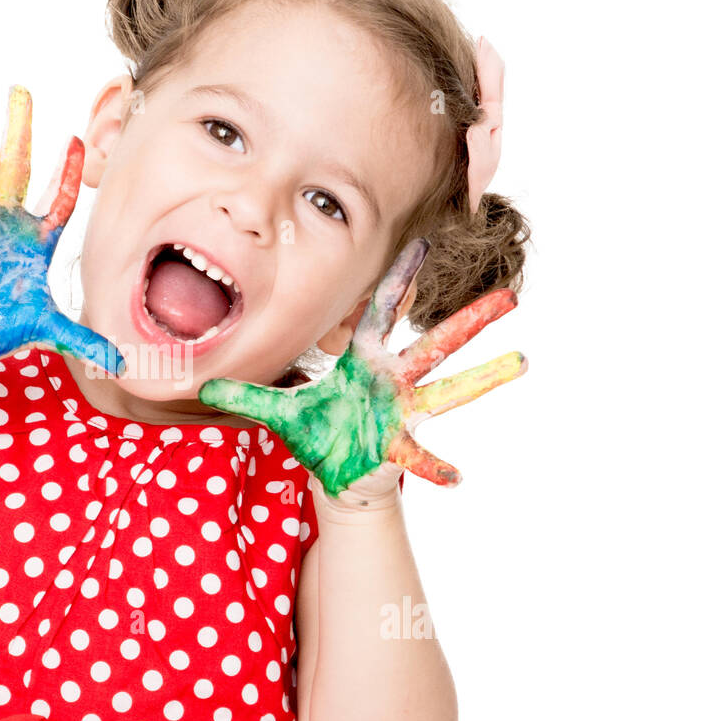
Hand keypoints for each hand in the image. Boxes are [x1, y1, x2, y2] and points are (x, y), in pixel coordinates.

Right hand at [0, 84, 125, 374]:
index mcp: (36, 240)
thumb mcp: (47, 330)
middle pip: (17, 166)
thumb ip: (84, 339)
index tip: (79, 140)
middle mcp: (7, 222)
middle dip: (20, 129)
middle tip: (22, 90)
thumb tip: (119, 363)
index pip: (59, 199)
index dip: (67, 172)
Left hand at [197, 238, 526, 506]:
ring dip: (484, 378)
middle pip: (436, 343)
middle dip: (472, 321)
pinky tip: (458, 477)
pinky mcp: (400, 446)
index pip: (384, 312)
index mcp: (366, 361)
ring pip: (450, 390)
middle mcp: (394, 381)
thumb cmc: (321, 432)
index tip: (423, 243)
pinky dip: (436, 468)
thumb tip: (201, 383)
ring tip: (520, 361)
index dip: (401, 280)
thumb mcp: (277, 410)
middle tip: (511, 297)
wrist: (337, 471)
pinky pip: (421, 458)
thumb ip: (243, 395)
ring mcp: (404, 412)